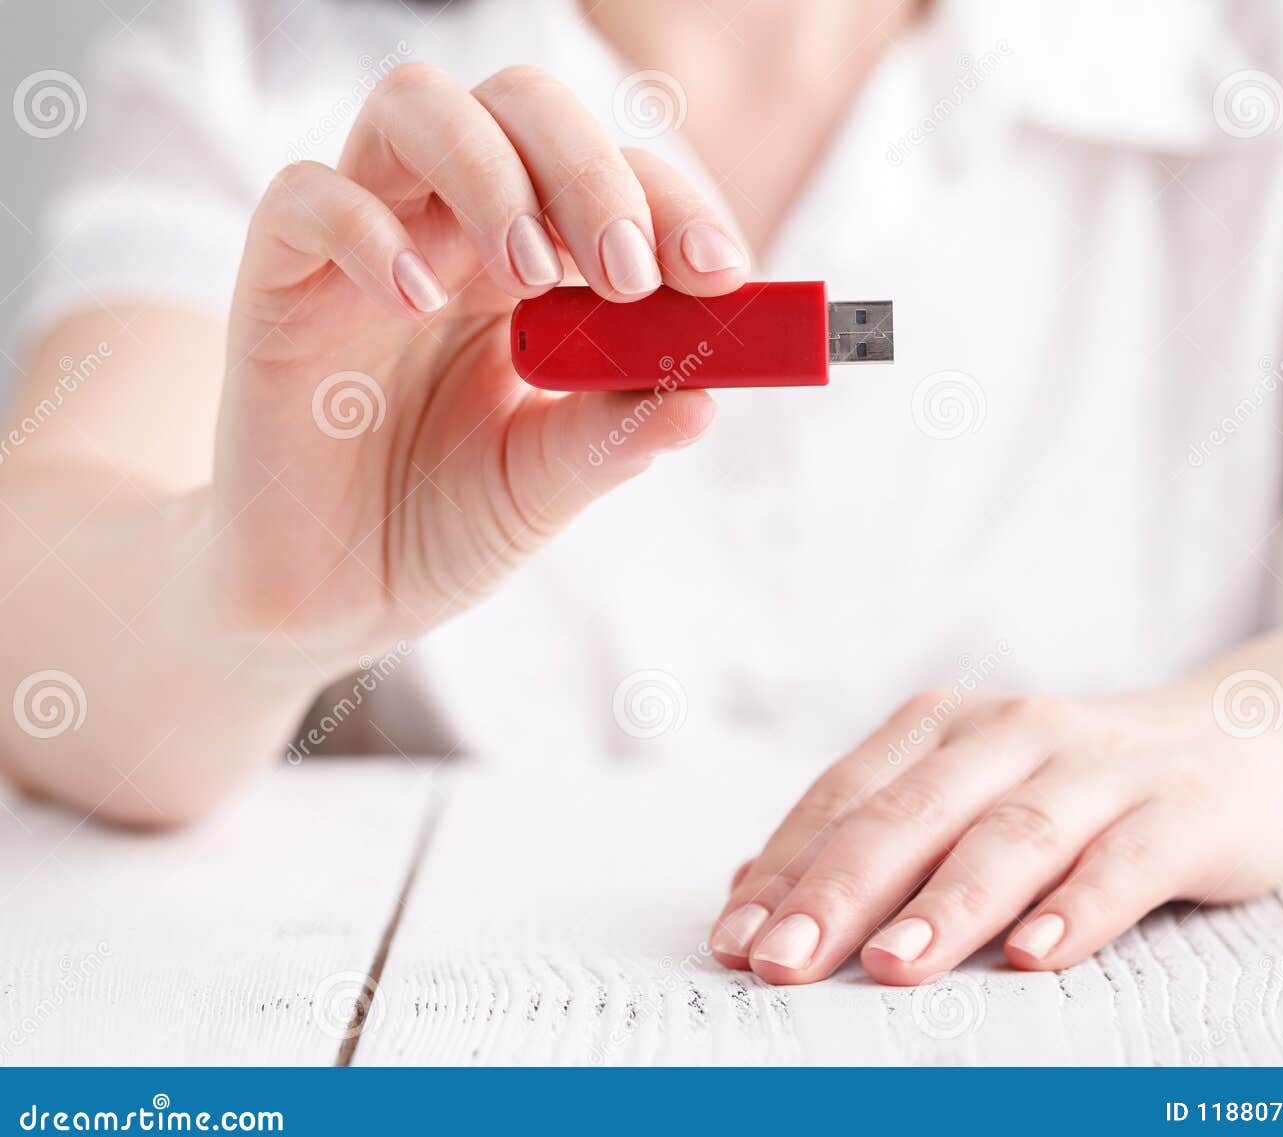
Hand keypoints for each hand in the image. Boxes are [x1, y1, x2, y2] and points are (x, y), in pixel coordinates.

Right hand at [210, 64, 747, 663]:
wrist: (327, 600)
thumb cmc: (442, 525)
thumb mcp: (544, 488)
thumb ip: (613, 437)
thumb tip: (707, 397)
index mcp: (537, 268)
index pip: (616, 179)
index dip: (674, 205)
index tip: (721, 273)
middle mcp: (455, 231)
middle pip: (524, 107)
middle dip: (592, 171)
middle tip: (627, 273)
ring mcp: (365, 244)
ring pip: (417, 107)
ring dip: (494, 173)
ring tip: (531, 276)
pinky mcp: (278, 279)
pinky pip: (307, 196)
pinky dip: (368, 230)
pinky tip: (417, 302)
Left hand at [710, 686, 1282, 983]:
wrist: (1244, 742)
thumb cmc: (1078, 788)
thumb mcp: (970, 792)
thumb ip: (874, 833)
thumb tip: (751, 892)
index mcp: (947, 725)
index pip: (849, 796)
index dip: (788, 867)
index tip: (737, 939)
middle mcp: (1014, 732)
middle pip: (914, 813)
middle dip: (841, 890)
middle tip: (783, 960)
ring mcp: (1102, 767)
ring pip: (1012, 834)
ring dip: (946, 905)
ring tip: (891, 967)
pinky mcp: (1183, 809)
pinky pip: (1126, 860)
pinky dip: (1079, 906)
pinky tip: (1035, 956)